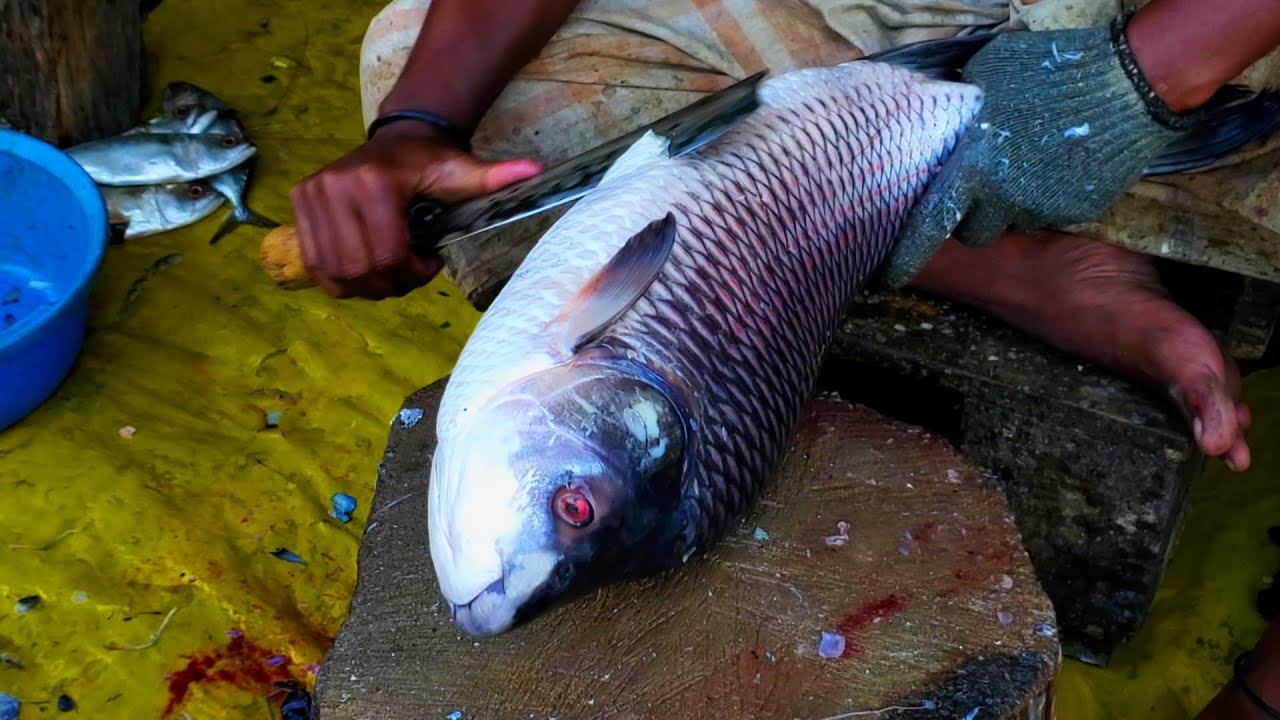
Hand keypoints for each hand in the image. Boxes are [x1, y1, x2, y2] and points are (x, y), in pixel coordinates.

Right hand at [288, 122, 541, 298]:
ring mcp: (311, 196)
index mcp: (373, 182)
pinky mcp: (298, 205)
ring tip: (390, 270)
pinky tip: (367, 268)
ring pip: (336, 274)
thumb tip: (532, 172)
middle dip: (391, 283)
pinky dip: (342, 280)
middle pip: (362, 269)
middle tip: (411, 272)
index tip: (429, 262)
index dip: (412, 273)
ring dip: (367, 286)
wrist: (394, 140)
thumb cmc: (429, 163)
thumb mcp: (460, 171)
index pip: (388, 255)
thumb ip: (491, 178)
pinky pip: (316, 266)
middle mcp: (334, 187)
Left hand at [880, 18, 1192, 287]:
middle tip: (984, 183)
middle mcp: (1004, 198)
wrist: (1133, 81)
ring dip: (1010, 205)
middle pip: (972, 232)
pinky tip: (1060, 162)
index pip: (929, 224)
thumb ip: (960, 116)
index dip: (907, 254)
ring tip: (1028, 163)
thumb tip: (948, 127)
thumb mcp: (988, 79)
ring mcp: (1044, 209)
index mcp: (973, 168)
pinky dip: (1047, 196)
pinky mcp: (1078, 210)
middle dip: (972, 215)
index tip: (888, 275)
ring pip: (1011, 223)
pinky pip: (1048, 212)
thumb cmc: (1053, 70)